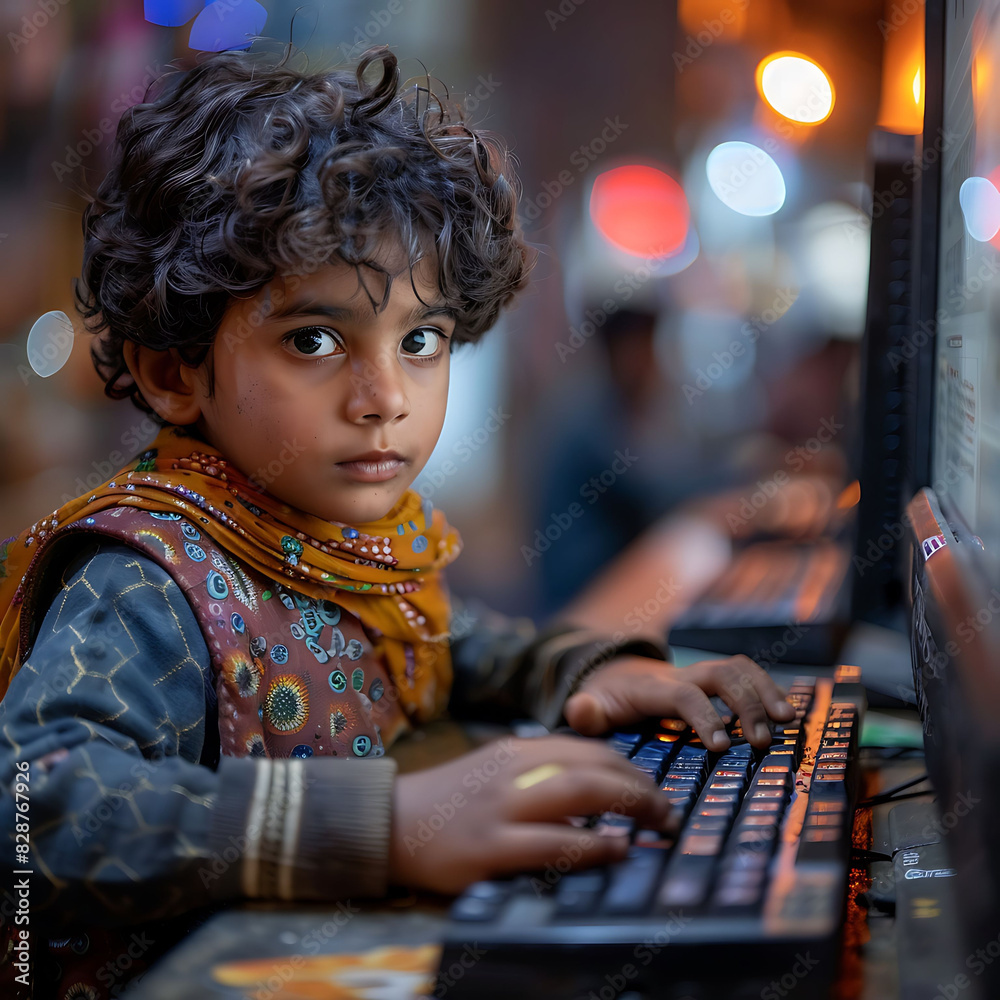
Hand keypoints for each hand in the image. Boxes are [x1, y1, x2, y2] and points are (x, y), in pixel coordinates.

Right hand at [388, 734, 671, 894]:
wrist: (391, 820)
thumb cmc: (452, 798)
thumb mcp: (496, 769)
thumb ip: (539, 771)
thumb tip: (596, 785)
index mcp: (518, 750)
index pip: (588, 748)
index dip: (630, 766)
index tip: (654, 786)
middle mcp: (514, 771)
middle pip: (593, 766)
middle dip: (640, 785)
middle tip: (666, 809)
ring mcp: (502, 807)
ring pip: (578, 793)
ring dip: (628, 806)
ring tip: (657, 822)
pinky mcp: (489, 846)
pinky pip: (551, 842)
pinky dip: (590, 845)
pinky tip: (616, 850)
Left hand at [563, 654, 795, 750]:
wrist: (610, 672)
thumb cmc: (603, 699)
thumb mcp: (588, 707)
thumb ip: (584, 713)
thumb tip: (580, 709)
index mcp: (651, 687)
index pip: (684, 695)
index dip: (704, 717)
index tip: (722, 746)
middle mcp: (680, 675)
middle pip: (721, 673)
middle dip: (746, 702)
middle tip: (764, 739)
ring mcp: (698, 674)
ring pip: (738, 668)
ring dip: (765, 690)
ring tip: (787, 720)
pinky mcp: (712, 681)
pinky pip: (745, 674)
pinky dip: (768, 688)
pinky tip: (787, 713)